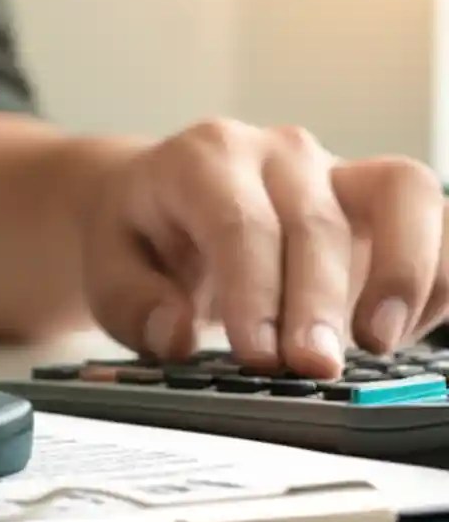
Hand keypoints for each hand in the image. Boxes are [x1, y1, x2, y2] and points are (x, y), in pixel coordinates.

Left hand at [80, 118, 446, 377]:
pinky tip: (409, 332)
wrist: (159, 198)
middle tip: (312, 368)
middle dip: (317, 303)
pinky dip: (438, 274)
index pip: (239, 224)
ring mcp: (336, 170)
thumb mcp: (106, 266)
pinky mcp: (379, 201)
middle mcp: (279, 154)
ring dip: (404, 270)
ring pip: (403, 193)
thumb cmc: (139, 233)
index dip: (254, 292)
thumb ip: (132, 302)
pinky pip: (436, 221)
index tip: (258, 355)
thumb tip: (177, 334)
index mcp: (204, 160)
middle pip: (313, 223)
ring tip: (380, 343)